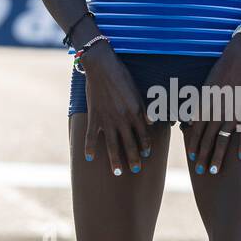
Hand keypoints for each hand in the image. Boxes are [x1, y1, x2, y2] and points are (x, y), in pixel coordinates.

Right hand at [82, 42, 151, 175]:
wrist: (101, 66)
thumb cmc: (121, 76)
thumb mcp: (137, 91)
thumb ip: (144, 108)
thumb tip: (150, 122)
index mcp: (136, 112)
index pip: (144, 134)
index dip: (146, 146)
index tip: (147, 154)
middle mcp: (123, 119)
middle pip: (130, 144)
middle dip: (134, 158)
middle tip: (136, 170)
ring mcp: (107, 119)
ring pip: (112, 145)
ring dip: (115, 160)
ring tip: (118, 173)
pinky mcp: (94, 117)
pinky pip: (91, 136)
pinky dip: (89, 148)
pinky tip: (89, 158)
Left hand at [183, 38, 240, 175]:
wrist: (238, 61)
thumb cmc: (219, 72)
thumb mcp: (204, 90)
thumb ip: (196, 108)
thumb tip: (188, 122)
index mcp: (205, 107)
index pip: (197, 132)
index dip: (195, 146)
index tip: (193, 158)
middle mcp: (216, 114)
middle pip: (208, 140)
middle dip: (204, 157)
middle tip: (202, 171)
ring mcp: (232, 115)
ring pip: (223, 141)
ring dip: (218, 157)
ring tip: (215, 170)